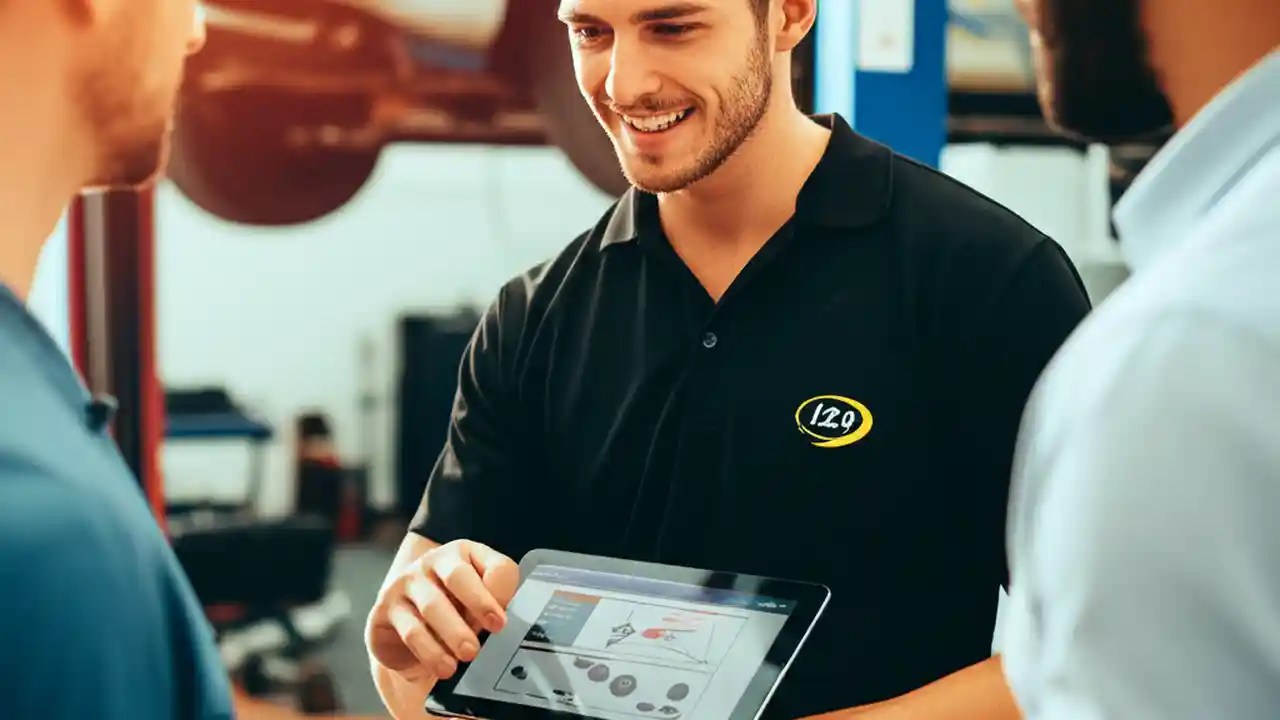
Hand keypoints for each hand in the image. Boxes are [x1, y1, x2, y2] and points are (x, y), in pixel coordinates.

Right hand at [366, 540, 518, 682]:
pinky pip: (411, 630)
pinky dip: (430, 651)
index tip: (502, 620)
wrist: (405, 626)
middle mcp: (434, 561)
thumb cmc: (451, 609)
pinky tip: (443, 666)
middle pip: (459, 576)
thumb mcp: (477, 603)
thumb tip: (499, 625)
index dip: (501, 590)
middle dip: (479, 604)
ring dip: (454, 633)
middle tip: (493, 630)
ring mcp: (407, 581)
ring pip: (433, 605)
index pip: (493, 565)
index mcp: (465, 555)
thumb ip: (492, 606)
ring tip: (467, 655)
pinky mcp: (386, 607)